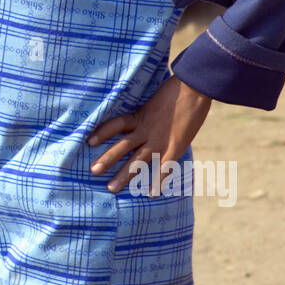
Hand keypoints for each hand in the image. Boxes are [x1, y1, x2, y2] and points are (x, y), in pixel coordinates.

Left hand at [87, 75, 211, 194]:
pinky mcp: (175, 148)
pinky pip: (164, 168)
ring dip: (124, 176)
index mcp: (140, 116)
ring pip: (138, 161)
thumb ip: (146, 111)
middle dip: (107, 159)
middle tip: (93, 170)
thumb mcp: (155, 99)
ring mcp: (159, 141)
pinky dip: (158, 182)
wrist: (195, 89)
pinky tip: (151, 195)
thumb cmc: (176, 89)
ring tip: (111, 189)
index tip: (89, 142)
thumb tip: (140, 113)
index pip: (116, 124)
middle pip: (122, 147)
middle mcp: (146, 130)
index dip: (102, 132)